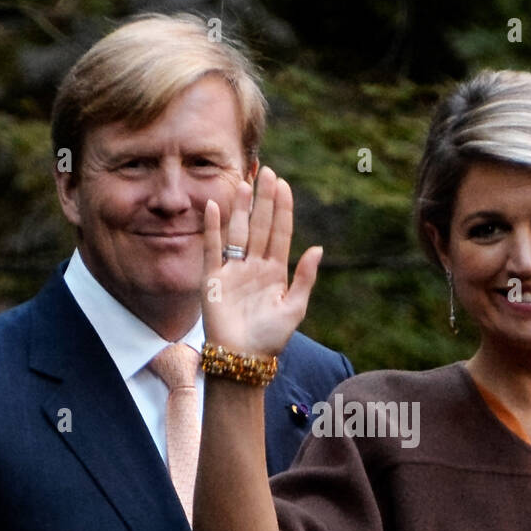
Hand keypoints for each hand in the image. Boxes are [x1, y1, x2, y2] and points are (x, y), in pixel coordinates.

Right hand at [201, 166, 321, 356]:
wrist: (242, 358)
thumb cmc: (270, 338)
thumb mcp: (294, 308)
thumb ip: (305, 278)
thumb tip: (318, 247)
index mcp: (275, 272)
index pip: (279, 233)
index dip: (282, 209)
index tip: (284, 185)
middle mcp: (254, 266)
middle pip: (259, 226)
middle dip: (264, 200)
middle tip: (267, 172)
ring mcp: (233, 271)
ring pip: (237, 232)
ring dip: (241, 208)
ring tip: (245, 184)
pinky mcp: (213, 279)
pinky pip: (212, 249)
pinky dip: (213, 229)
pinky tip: (214, 208)